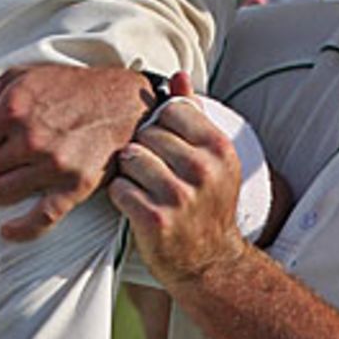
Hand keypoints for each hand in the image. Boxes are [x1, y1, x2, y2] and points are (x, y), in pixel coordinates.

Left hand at [0, 63, 151, 240]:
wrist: (121, 101)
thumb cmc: (69, 86)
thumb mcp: (20, 78)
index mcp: (13, 107)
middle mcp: (30, 137)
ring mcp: (52, 165)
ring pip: (2, 193)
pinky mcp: (74, 186)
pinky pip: (40, 219)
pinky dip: (20, 230)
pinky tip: (6, 231)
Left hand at [109, 80, 246, 290]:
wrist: (210, 262)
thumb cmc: (206, 204)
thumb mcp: (212, 158)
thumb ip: (194, 114)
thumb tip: (179, 76)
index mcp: (218, 147)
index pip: (170, 110)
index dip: (160, 126)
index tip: (166, 146)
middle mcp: (203, 169)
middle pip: (146, 134)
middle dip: (143, 151)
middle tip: (154, 173)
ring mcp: (180, 196)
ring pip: (130, 158)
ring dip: (130, 173)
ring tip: (145, 187)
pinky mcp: (155, 220)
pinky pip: (119, 189)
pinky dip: (121, 197)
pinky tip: (137, 206)